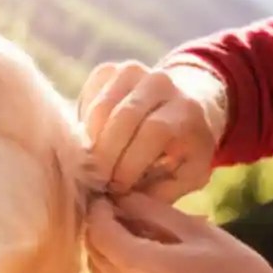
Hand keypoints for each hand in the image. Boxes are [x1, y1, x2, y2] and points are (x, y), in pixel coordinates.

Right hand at [78, 59, 227, 201]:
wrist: (188, 105)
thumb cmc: (186, 150)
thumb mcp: (188, 175)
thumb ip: (161, 191)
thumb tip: (123, 203)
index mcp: (187, 110)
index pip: (153, 131)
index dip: (130, 163)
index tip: (117, 188)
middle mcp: (162, 82)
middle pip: (123, 117)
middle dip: (105, 156)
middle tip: (97, 182)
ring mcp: (134, 71)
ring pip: (101, 108)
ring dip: (91, 142)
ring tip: (91, 166)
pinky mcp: (111, 70)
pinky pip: (88, 97)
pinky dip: (84, 123)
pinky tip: (91, 143)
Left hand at [84, 192, 272, 272]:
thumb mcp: (204, 234)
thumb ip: (156, 213)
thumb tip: (124, 199)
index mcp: (144, 269)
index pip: (98, 231)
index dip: (100, 209)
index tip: (111, 196)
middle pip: (94, 254)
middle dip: (103, 230)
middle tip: (128, 213)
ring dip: (112, 254)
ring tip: (145, 239)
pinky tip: (153, 269)